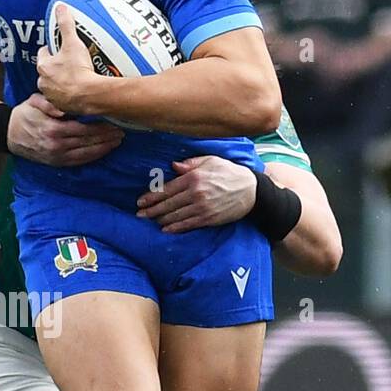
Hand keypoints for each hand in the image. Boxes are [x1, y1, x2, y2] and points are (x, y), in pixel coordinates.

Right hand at [8, 92, 121, 165]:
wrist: (10, 134)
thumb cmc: (25, 114)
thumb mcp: (34, 102)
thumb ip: (49, 103)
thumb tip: (64, 108)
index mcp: (54, 129)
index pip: (84, 128)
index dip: (101, 126)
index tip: (114, 121)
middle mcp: (57, 145)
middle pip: (88, 141)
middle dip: (107, 137)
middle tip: (122, 131)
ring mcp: (58, 156)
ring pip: (86, 153)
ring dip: (104, 148)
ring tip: (117, 141)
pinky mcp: (57, 162)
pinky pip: (79, 161)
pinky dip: (93, 157)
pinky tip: (104, 151)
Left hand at [36, 1, 99, 113]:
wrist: (88, 96)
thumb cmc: (78, 70)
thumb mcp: (72, 43)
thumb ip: (66, 25)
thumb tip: (60, 7)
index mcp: (43, 66)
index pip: (44, 53)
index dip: (52, 49)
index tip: (61, 48)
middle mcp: (43, 82)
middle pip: (48, 70)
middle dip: (57, 67)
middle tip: (71, 62)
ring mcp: (52, 96)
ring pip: (54, 85)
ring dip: (62, 82)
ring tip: (76, 77)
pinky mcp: (61, 107)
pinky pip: (63, 99)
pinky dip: (68, 95)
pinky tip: (79, 91)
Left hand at [136, 156, 257, 231]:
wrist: (251, 190)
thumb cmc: (229, 172)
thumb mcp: (211, 161)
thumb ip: (190, 164)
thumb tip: (173, 166)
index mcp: (194, 178)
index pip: (167, 189)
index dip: (151, 196)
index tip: (140, 201)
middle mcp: (196, 193)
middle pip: (168, 204)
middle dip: (151, 210)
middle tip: (140, 214)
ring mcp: (202, 208)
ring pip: (175, 216)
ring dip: (161, 219)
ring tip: (151, 221)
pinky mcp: (208, 219)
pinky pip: (187, 225)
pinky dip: (175, 228)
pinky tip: (166, 229)